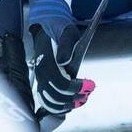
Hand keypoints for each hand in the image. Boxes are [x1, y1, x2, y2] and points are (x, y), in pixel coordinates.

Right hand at [26, 0, 94, 116]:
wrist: (47, 24)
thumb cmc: (60, 29)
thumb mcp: (67, 32)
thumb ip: (66, 45)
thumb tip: (64, 62)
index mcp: (47, 62)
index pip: (61, 84)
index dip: (77, 88)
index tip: (91, 84)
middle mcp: (41, 73)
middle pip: (56, 97)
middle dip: (74, 99)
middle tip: (88, 93)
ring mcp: (40, 78)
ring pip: (50, 102)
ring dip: (67, 106)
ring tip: (81, 100)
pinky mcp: (42, 81)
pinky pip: (47, 101)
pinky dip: (58, 107)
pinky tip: (71, 103)